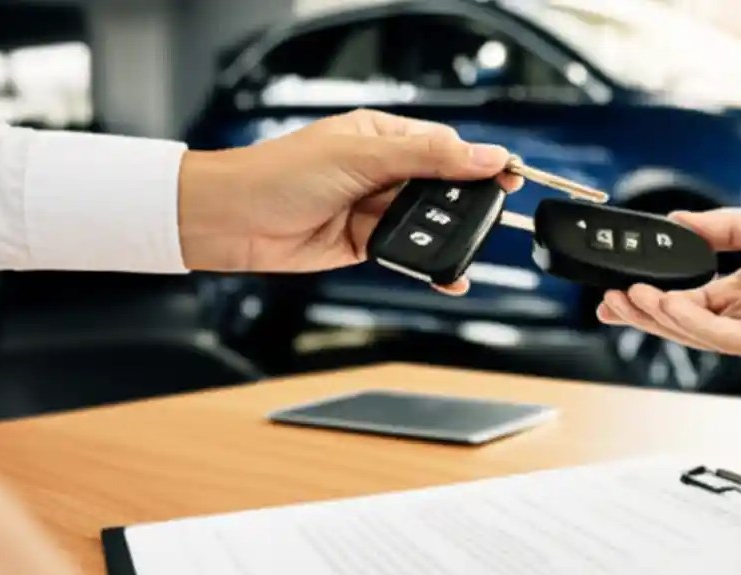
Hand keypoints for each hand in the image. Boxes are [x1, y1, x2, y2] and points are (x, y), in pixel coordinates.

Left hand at [176, 109, 521, 293]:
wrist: (231, 221)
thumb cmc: (280, 175)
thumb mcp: (362, 158)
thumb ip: (427, 159)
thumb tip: (482, 155)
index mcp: (380, 136)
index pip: (443, 146)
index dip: (477, 162)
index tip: (509, 175)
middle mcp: (379, 170)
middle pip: (440, 186)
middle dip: (465, 204)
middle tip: (492, 220)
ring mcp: (372, 208)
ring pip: (426, 222)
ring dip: (446, 237)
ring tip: (467, 250)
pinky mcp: (363, 243)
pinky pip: (406, 252)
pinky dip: (427, 263)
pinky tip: (446, 272)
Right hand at [597, 199, 740, 366]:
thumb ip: (730, 228)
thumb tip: (680, 221)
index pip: (691, 295)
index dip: (654, 293)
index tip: (619, 284)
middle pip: (688, 320)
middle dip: (645, 313)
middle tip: (607, 302)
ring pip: (704, 334)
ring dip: (664, 319)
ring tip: (630, 300)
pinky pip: (735, 341)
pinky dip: (700, 327)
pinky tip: (673, 310)